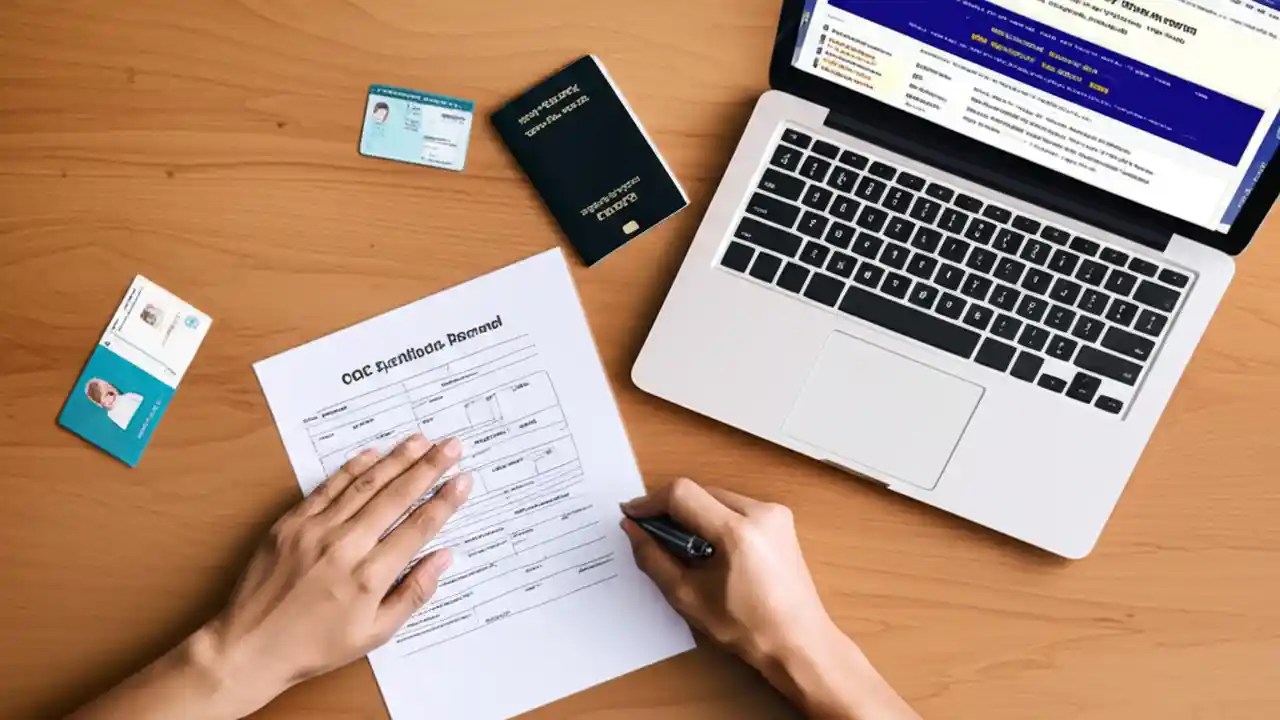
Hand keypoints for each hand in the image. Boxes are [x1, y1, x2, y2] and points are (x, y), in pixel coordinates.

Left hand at [196, 434, 470, 715]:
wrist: (249, 647)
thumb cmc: (313, 647)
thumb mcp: (374, 634)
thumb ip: (412, 593)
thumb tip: (442, 557)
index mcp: (369, 577)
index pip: (418, 527)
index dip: (444, 501)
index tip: (463, 479)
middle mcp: (345, 547)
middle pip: (396, 497)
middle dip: (428, 467)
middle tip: (451, 446)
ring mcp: (315, 530)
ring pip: (365, 485)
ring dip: (396, 459)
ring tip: (420, 440)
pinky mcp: (290, 523)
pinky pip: (328, 488)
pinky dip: (352, 468)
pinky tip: (373, 453)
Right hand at [622, 478, 919, 719]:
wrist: (799, 641)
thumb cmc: (748, 628)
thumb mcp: (689, 598)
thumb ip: (654, 559)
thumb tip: (633, 529)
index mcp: (738, 532)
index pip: (682, 494)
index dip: (650, 502)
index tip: (631, 515)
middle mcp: (761, 513)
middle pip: (699, 491)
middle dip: (671, 509)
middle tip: (652, 536)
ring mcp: (775, 513)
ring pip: (716, 497)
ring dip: (693, 513)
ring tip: (682, 547)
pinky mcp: (781, 519)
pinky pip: (735, 506)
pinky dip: (714, 517)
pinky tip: (709, 546)